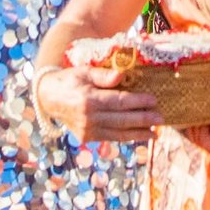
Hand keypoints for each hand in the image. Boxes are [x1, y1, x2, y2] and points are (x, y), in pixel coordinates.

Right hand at [32, 60, 160, 144]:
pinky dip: (126, 137)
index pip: (120, 102)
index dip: (138, 102)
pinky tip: (138, 136)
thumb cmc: (70, 80)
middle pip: (122, 120)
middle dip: (143, 120)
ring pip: (118, 133)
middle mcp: (88, 118)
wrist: (49, 98)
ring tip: (154, 134)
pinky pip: (110, 138)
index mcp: (89, 100)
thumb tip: (122, 75)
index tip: (154, 100)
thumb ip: (104, 75)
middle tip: (160, 119)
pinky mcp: (87, 137)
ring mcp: (87, 130)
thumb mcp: (85, 71)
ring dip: (138, 134)